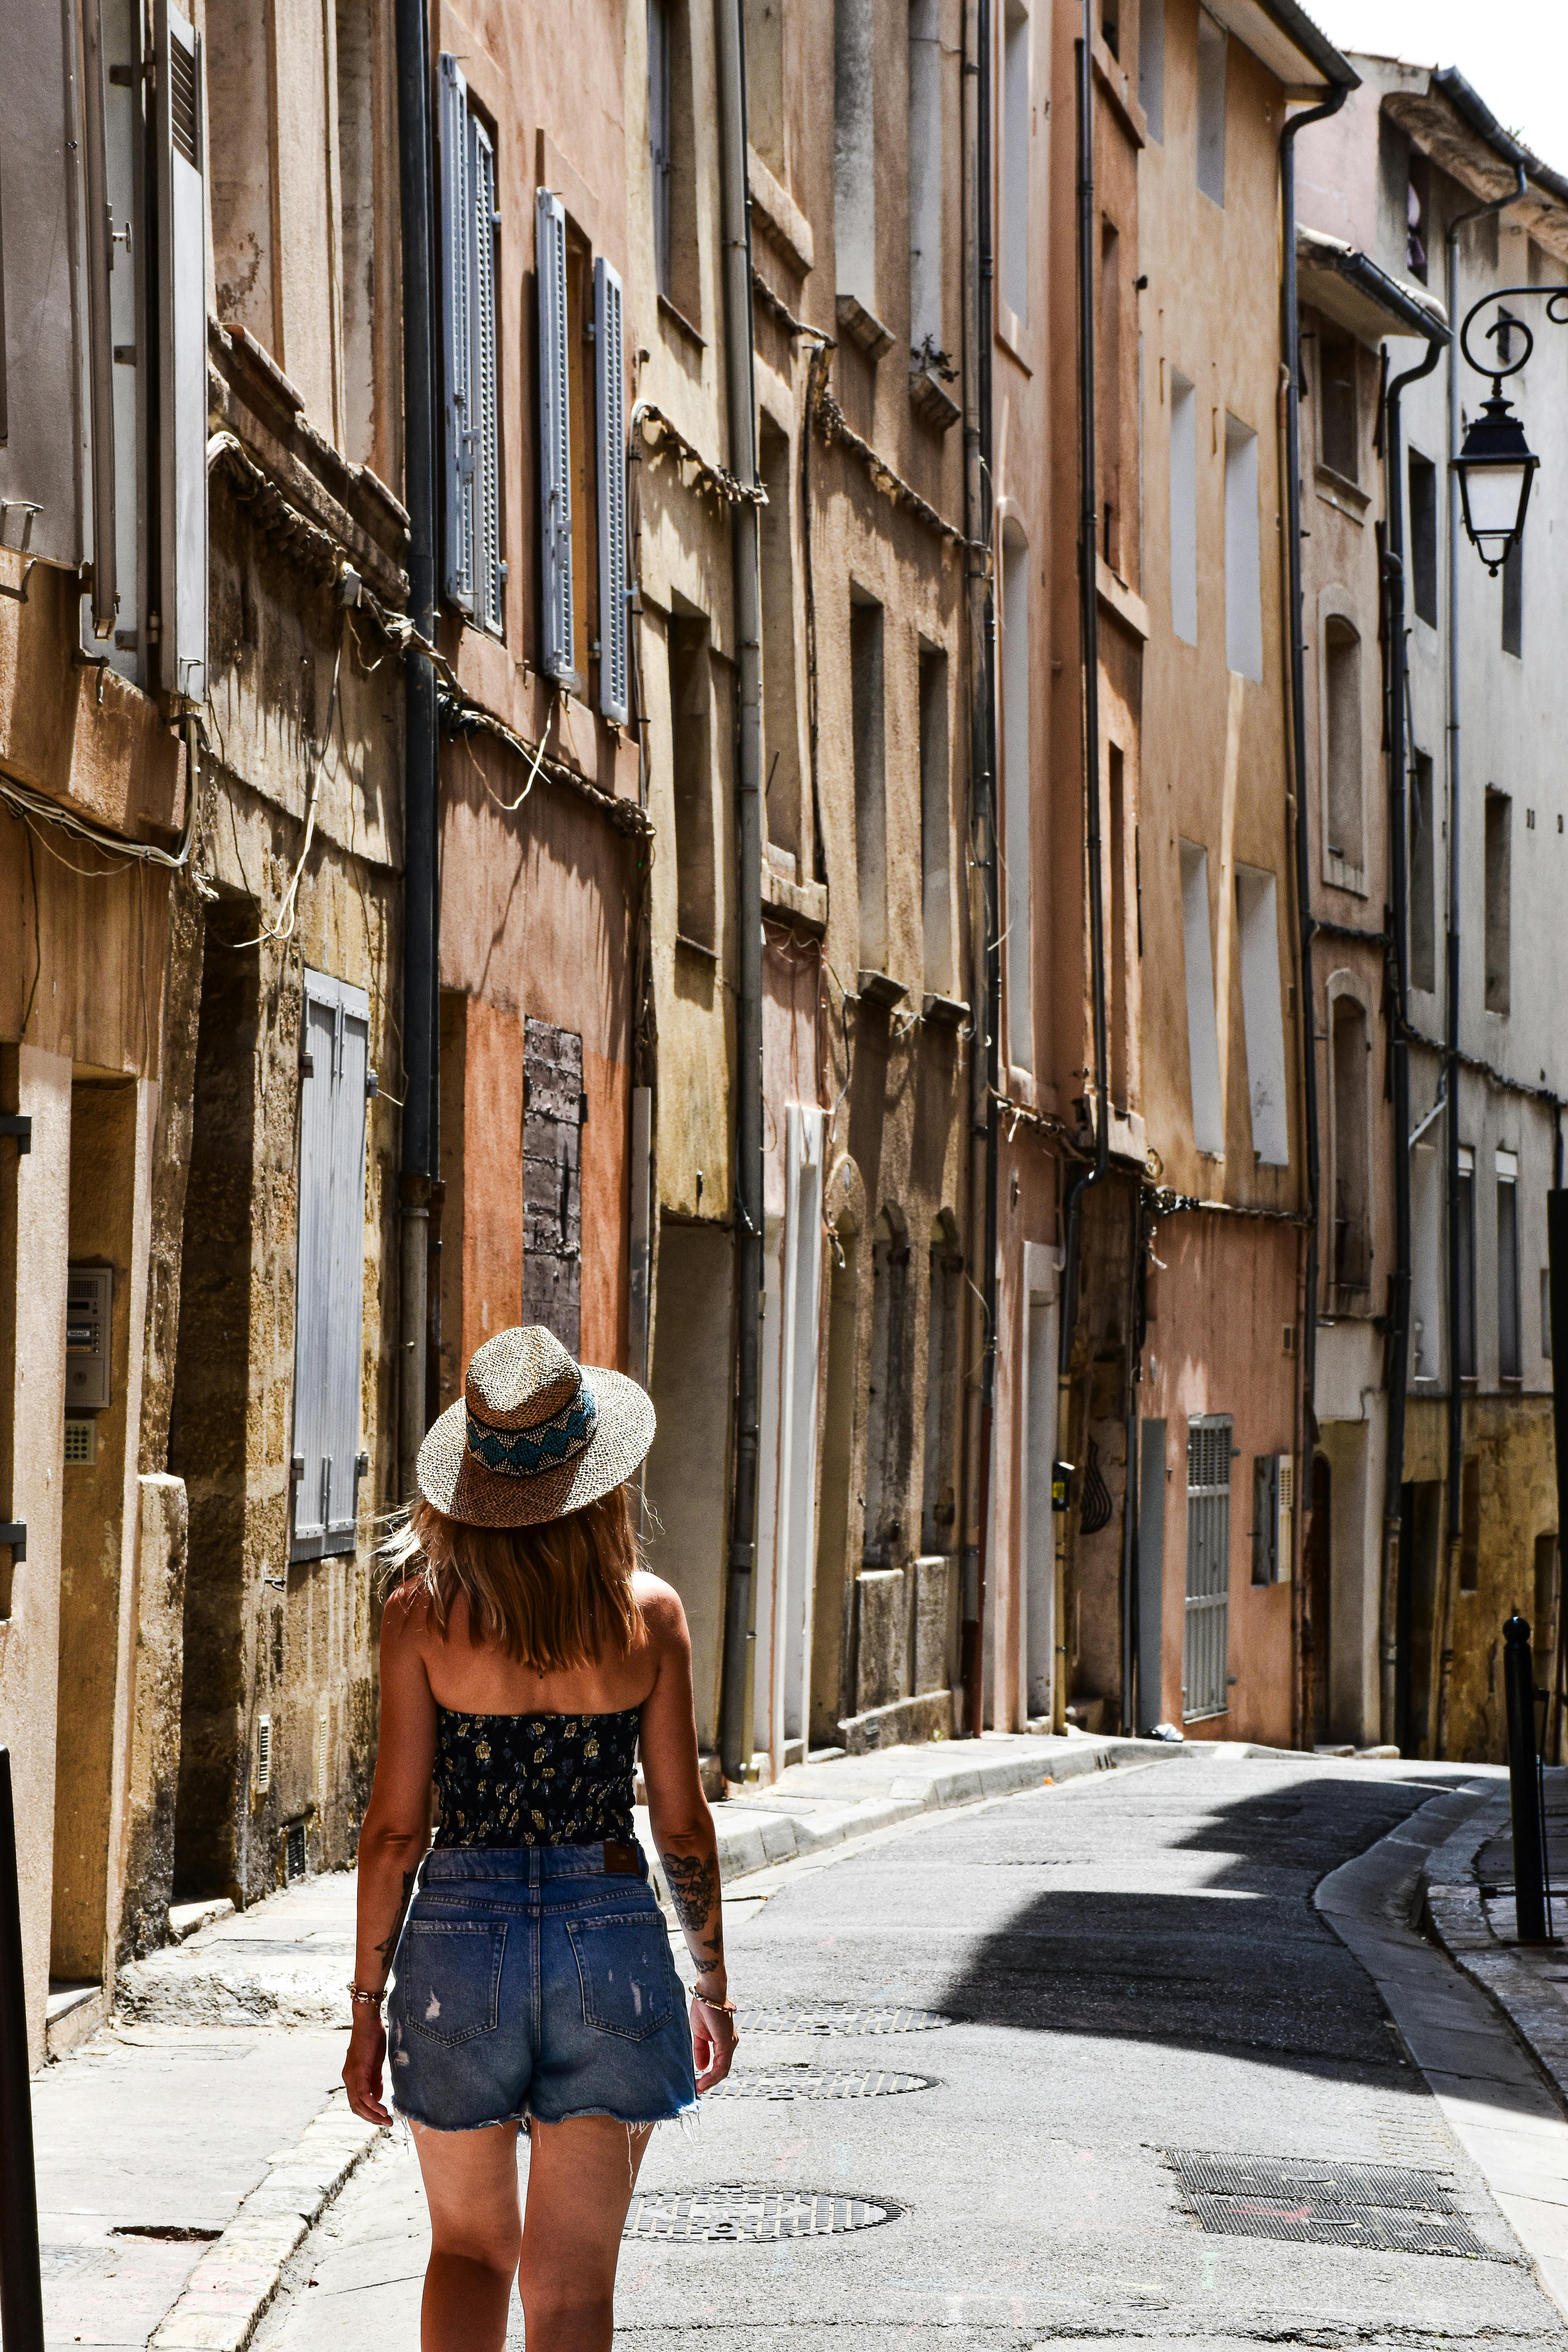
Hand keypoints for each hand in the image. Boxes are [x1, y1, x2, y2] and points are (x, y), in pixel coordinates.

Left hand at [342, 2007, 391, 2125]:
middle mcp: (348, 2078)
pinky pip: (364, 2096)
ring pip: (359, 2105)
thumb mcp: (375, 2063)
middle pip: (356, 2107)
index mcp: (352, 2076)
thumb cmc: (373, 2038)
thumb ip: (375, 2080)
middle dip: (371, 2118)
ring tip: (387, 2120)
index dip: (368, 2112)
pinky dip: (374, 2106)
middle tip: (386, 2123)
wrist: (367, 2020)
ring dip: (373, 2115)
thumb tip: (377, 2098)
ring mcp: (352, 2076)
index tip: (382, 2118)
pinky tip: (383, 2111)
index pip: (357, 2102)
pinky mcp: (358, 2072)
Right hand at [690, 1989, 736, 2091]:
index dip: (709, 2077)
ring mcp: (730, 2043)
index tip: (697, 2085)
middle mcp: (730, 2043)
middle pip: (722, 2070)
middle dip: (709, 2082)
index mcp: (724, 2041)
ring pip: (723, 2070)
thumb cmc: (703, 2009)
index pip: (719, 2064)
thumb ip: (701, 2050)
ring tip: (698, 2088)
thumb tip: (701, 2067)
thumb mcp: (699, 2034)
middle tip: (697, 2090)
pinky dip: (712, 2076)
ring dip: (710, 2082)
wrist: (706, 1992)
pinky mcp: (727, 2042)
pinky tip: (702, 2081)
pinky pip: (722, 2065)